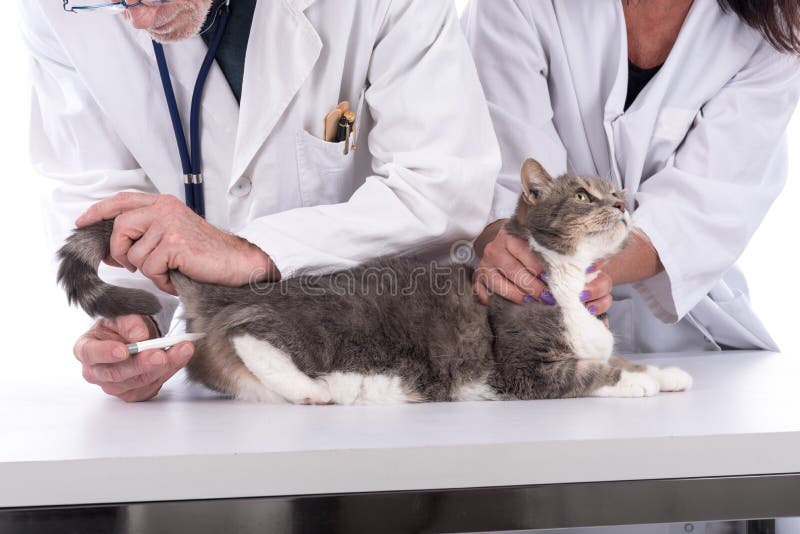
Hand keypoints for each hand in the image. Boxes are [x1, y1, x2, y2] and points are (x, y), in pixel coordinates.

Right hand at [74, 315, 194, 401]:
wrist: (135, 336)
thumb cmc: (122, 326)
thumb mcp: (122, 315)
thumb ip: (128, 322)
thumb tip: (139, 336)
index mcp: (86, 349)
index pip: (90, 353)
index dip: (106, 353)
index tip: (123, 350)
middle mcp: (97, 372)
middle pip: (117, 373)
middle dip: (141, 364)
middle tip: (159, 354)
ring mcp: (115, 386)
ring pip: (139, 381)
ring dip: (163, 366)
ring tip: (181, 349)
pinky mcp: (135, 392)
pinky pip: (153, 385)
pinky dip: (171, 369)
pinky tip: (180, 356)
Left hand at [75, 193, 278, 293]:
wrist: (238, 263)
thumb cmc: (209, 254)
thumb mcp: (175, 234)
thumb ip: (147, 233)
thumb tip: (115, 250)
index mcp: (164, 204)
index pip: (122, 201)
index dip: (98, 211)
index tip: (83, 222)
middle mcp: (165, 209)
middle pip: (120, 228)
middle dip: (121, 252)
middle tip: (135, 265)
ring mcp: (169, 225)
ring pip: (135, 254)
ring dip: (149, 270)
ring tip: (170, 270)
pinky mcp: (173, 244)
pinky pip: (150, 267)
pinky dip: (162, 279)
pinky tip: (178, 276)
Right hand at [473, 221, 612, 315]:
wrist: (506, 242)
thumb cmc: (533, 244)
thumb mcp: (546, 240)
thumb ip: (563, 250)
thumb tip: (593, 268)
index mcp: (513, 233)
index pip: (530, 254)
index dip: (545, 270)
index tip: (558, 282)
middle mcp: (496, 247)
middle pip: (517, 271)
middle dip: (536, 288)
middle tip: (551, 299)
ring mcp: (485, 263)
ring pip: (501, 284)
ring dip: (520, 297)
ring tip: (535, 304)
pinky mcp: (478, 278)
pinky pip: (485, 293)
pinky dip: (498, 301)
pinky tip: (514, 307)